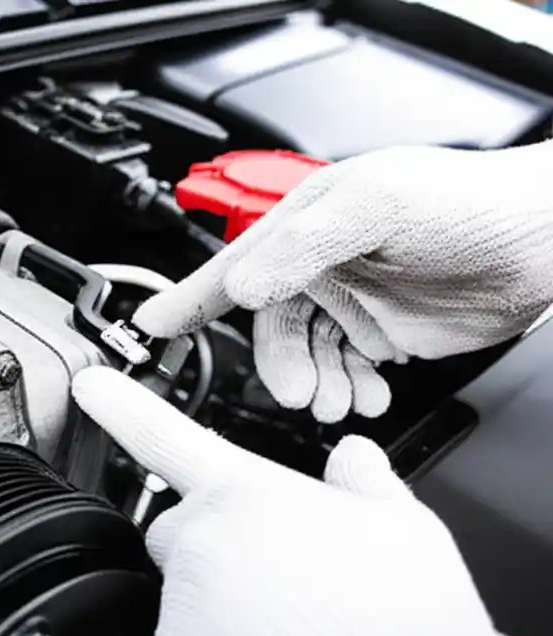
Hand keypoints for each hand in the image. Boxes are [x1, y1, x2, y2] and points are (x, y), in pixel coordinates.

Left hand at [72, 366, 506, 635]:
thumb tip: (355, 457)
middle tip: (280, 576)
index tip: (88, 386)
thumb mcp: (403, 529)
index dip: (120, 405)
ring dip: (222, 608)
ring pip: (187, 600)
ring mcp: (181, 612)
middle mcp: (200, 545)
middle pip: (179, 533)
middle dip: (216, 545)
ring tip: (295, 633)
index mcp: (246, 495)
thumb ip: (364, 484)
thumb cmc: (409, 625)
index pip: (164, 434)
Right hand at [134, 142, 552, 421]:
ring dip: (315, 386)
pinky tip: (367, 396)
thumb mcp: (376, 207)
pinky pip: (344, 371)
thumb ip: (302, 247)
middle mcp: (320, 263)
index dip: (188, 300)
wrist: (545, 239)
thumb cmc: (470, 203)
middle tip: (298, 394)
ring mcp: (352, 300)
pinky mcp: (384, 333)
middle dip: (278, 367)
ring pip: (304, 356)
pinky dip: (349, 391)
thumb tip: (244, 286)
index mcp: (305, 224)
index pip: (232, 266)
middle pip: (269, 328)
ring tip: (338, 402)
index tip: (151, 327)